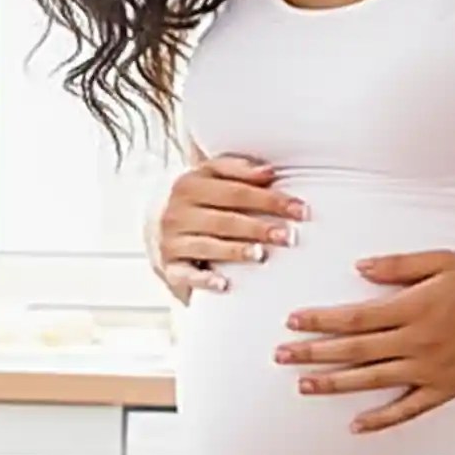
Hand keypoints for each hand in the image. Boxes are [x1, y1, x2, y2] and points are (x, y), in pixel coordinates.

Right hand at [153, 156, 307, 302]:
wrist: (155, 226)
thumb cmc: (197, 201)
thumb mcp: (210, 178)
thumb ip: (238, 170)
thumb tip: (269, 171)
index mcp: (190, 184)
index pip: (236, 191)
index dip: (269, 199)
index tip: (299, 209)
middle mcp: (177, 211)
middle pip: (225, 219)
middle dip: (259, 227)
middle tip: (289, 236)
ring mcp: (171, 240)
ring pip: (208, 245)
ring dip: (236, 251)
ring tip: (262, 255)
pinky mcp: (170, 267)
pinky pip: (186, 274)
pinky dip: (204, 280)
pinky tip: (224, 284)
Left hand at [274, 251, 454, 433]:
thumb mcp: (442, 260)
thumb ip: (398, 266)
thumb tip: (359, 267)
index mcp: (413, 309)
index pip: (355, 317)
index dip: (321, 321)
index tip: (293, 322)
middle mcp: (416, 342)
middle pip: (355, 350)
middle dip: (314, 352)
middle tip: (282, 355)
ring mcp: (429, 369)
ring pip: (372, 380)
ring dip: (334, 384)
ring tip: (303, 385)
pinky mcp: (444, 389)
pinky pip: (407, 409)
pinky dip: (380, 419)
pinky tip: (356, 424)